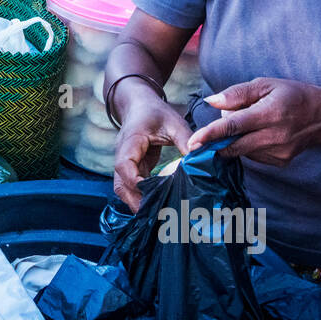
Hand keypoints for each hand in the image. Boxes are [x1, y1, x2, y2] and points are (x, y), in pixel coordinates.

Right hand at [111, 85, 192, 212]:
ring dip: (136, 201)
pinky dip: (141, 196)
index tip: (151, 192)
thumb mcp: (174, 122)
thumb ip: (187, 140)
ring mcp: (125, 162)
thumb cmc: (155, 111)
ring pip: (123, 187)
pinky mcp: (132, 168)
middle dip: (134, 200)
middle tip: (155, 215)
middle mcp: (122, 154)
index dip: (134, 181)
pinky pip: (132, 186)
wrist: (138, 104)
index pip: (124, 165)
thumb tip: (200, 158)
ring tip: (156, 214)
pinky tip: (157, 204)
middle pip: (119, 183)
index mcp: (130, 141)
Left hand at [185, 77, 320, 165]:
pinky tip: (260, 133)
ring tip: (252, 121)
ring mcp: (278, 152)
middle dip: (217, 139)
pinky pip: (252, 156)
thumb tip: (211, 102)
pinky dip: (248, 145)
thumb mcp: (265, 84)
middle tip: (225, 121)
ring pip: (241, 151)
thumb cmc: (291, 95)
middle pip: (233, 145)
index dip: (210, 134)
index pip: (233, 127)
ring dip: (235, 139)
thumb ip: (237, 93)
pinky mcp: (280, 162)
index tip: (193, 142)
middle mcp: (274, 136)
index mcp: (269, 113)